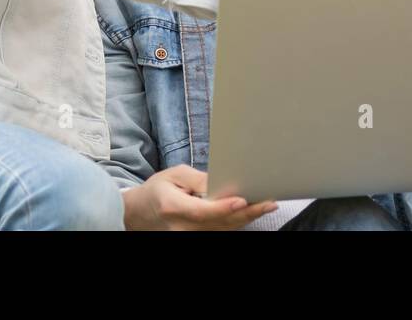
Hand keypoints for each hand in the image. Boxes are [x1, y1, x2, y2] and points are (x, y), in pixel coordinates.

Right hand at [122, 164, 276, 230]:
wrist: (142, 212)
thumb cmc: (158, 189)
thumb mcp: (174, 174)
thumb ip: (197, 179)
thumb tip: (221, 182)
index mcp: (173, 207)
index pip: (201, 211)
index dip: (223, 208)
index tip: (241, 201)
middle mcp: (182, 227)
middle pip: (219, 223)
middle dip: (246, 213)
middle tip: (268, 202)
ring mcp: (190, 235)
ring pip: (224, 229)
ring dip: (247, 218)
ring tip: (267, 204)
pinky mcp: (198, 236)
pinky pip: (222, 231)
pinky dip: (239, 221)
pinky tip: (254, 211)